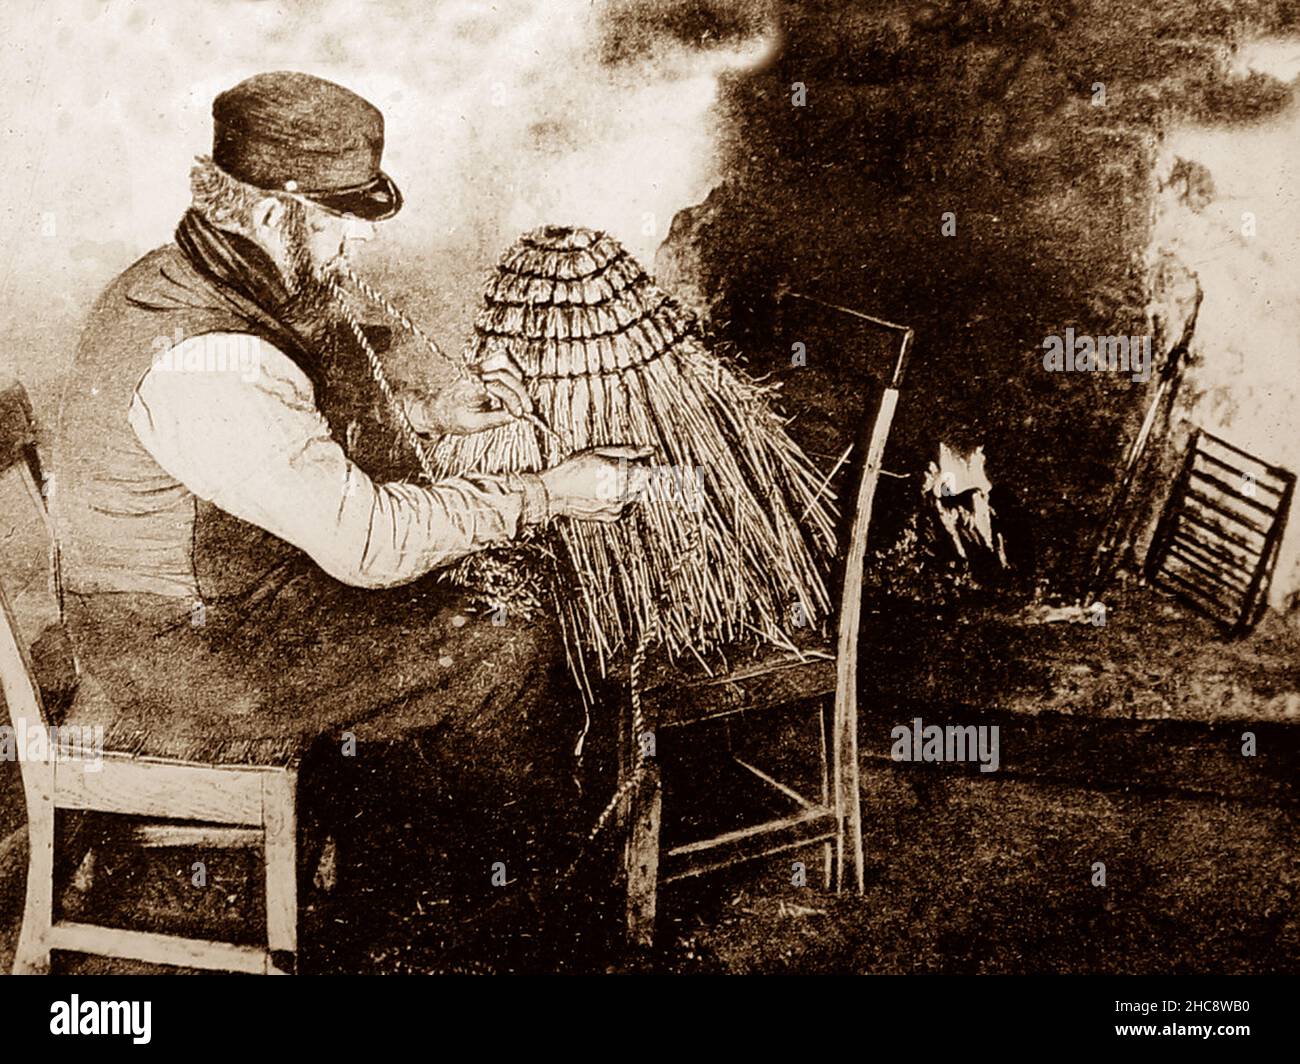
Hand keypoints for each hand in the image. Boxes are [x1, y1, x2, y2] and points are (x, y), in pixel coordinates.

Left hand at [404, 346, 534, 436]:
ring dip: (517, 378)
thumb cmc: (453, 418)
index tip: (520, 414)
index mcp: (470, 388)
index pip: (499, 387)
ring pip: (504, 361)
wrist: (437, 410)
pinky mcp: (480, 367)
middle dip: (520, 391)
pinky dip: (511, 371)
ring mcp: (476, 368)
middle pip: (505, 373)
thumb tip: (516, 416)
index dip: (513, 401)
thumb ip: (497, 419)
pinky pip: (500, 360)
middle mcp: (473, 374)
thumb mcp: (475, 425)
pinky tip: (513, 387)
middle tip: (527, 408)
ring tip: (521, 397)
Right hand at [540, 446, 654, 521]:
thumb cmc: (574, 468)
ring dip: (627, 488)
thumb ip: (628, 451)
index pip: (648, 471)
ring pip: (634, 495)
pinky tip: (603, 493)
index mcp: (621, 473)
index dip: (644, 465)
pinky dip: (618, 499)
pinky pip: (625, 506)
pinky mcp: (613, 516)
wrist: (555, 492)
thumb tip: (650, 449)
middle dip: (636, 477)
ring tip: (605, 482)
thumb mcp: (600, 452)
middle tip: (616, 472)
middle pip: (643, 484)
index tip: (639, 463)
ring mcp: (618, 506)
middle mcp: (622, 492)